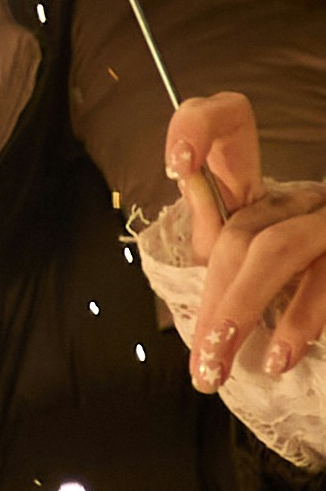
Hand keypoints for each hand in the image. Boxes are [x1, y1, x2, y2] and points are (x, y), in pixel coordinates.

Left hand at [165, 90, 325, 391]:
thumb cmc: (309, 282)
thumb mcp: (262, 267)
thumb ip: (224, 262)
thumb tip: (191, 290)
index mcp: (270, 199)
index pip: (234, 124)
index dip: (201, 128)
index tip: (179, 164)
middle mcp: (306, 200)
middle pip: (243, 228)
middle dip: (215, 299)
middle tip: (201, 363)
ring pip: (278, 248)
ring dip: (243, 310)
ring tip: (221, 366)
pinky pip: (325, 276)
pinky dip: (301, 318)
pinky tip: (282, 356)